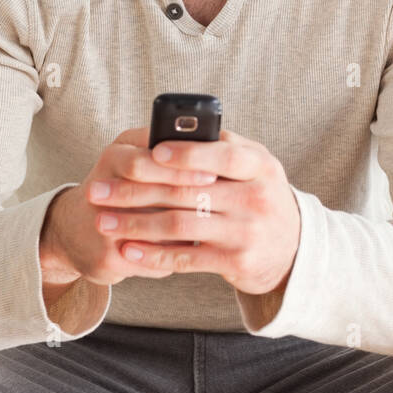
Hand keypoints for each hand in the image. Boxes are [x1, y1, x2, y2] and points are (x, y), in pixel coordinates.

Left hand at [68, 125, 301, 296]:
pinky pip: (185, 257)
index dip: (186, 153)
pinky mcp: (235, 263)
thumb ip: (224, 146)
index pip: (222, 155)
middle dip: (135, 190)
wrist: (293, 248)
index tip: (150, 151)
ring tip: (103, 220)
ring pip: (179, 226)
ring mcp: (245, 233)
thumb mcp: (257, 165)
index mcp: (260, 166)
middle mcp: (255, 199)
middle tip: (98, 190)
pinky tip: (127, 249)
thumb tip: (176, 129)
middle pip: (187, 192)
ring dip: (134, 223)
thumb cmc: (262, 195)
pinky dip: (152, 254)